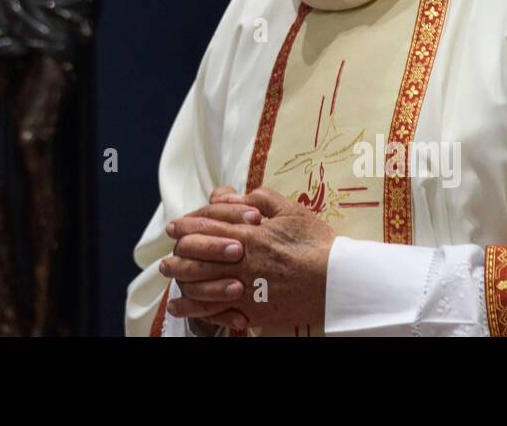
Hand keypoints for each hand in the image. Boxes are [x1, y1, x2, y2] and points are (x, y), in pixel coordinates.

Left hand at [164, 186, 336, 331]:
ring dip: (178, 277)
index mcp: (248, 233)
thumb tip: (230, 195)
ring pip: (197, 283)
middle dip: (176, 251)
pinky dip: (192, 309)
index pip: (204, 226)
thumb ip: (256, 198)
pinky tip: (180, 307)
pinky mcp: (251, 310)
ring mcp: (244, 288)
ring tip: (169, 273)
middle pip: (193, 254)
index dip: (184, 224)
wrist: (338, 282)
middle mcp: (240, 261)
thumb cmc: (315, 243)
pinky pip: (213, 311)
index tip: (174, 226)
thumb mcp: (289, 209)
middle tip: (168, 249)